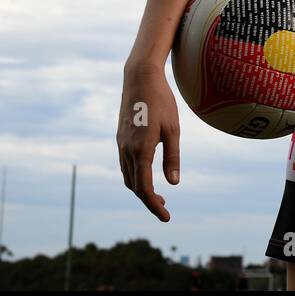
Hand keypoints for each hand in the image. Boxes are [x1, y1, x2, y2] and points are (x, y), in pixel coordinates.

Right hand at [116, 62, 180, 221]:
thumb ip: (172, 157)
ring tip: (158, 195)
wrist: (140, 78)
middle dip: (148, 200)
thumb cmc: (161, 101)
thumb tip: (174, 183)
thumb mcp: (173, 129)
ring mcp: (121, 144)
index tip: (166, 217)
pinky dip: (135, 176)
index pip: (144, 188)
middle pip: (134, 186)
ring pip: (128, 176)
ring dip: (141, 189)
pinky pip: (125, 165)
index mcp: (140, 150)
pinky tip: (146, 175)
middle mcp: (127, 150)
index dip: (154, 205)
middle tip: (165, 209)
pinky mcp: (121, 138)